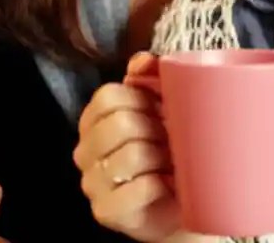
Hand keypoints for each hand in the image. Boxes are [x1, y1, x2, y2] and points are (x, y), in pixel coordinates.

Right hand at [73, 53, 179, 242]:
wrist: (187, 205)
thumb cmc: (171, 154)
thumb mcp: (163, 110)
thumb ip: (150, 78)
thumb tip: (142, 61)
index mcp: (93, 121)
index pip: (108, 96)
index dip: (141, 99)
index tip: (162, 110)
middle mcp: (85, 151)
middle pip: (120, 123)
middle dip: (157, 129)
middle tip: (174, 140)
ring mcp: (92, 183)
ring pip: (132, 155)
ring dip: (163, 157)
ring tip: (174, 162)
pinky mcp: (106, 211)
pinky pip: (137, 189)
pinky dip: (161, 186)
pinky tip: (169, 185)